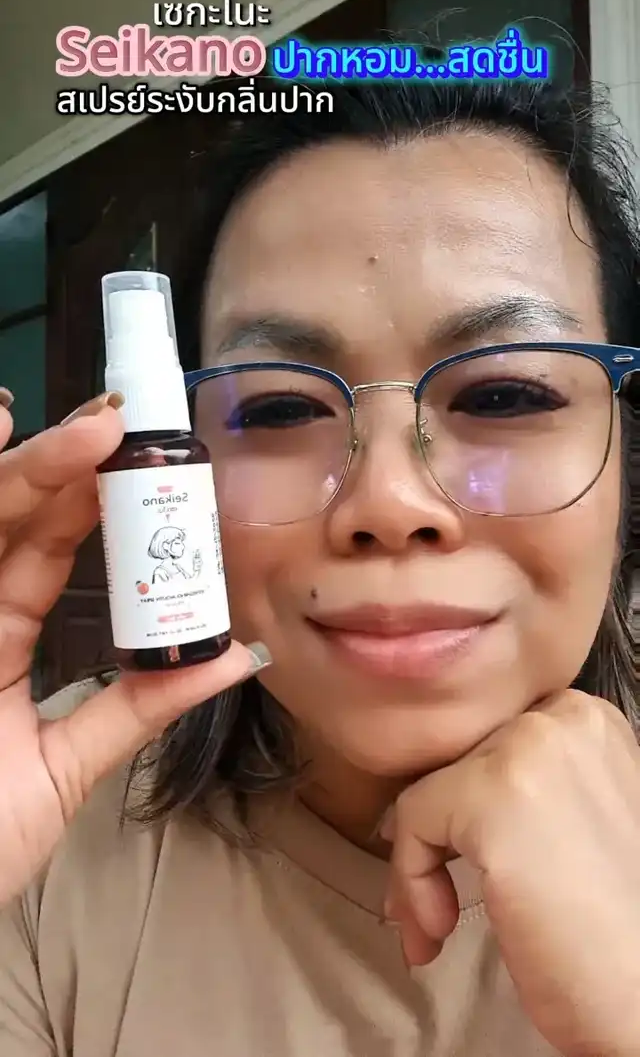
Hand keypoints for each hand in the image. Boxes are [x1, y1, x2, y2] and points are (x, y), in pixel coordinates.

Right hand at [0, 393, 261, 906]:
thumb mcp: (67, 768)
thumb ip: (139, 708)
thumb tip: (238, 654)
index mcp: (0, 639)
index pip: (41, 548)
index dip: (80, 496)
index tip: (129, 453)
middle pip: (6, 521)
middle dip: (54, 466)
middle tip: (112, 424)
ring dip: (14, 472)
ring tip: (70, 429)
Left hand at [382, 691, 639, 1056]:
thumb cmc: (616, 929)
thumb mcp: (580, 820)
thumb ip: (529, 790)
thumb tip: (443, 797)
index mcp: (590, 720)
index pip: (490, 746)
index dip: (468, 813)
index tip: (467, 873)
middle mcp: (564, 717)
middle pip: (458, 766)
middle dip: (441, 842)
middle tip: (440, 910)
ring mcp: (529, 750)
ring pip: (429, 791)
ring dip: (418, 867)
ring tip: (435, 927)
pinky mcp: (493, 797)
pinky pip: (413, 819)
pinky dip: (412, 880)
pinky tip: (440, 931)